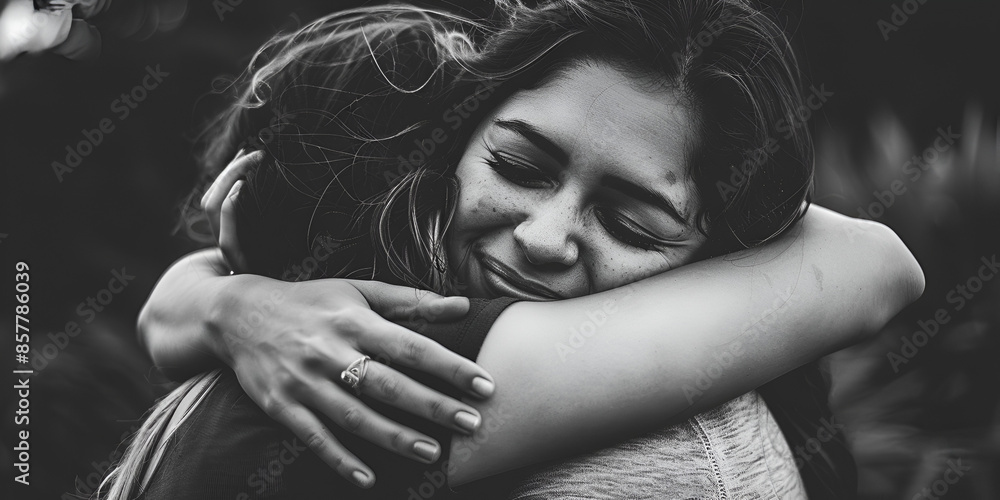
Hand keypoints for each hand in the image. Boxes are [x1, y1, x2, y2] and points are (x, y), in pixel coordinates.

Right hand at [204, 150, 493, 486]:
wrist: (236, 315)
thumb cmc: (311, 301)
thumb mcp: (358, 292)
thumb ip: (411, 302)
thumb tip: (464, 305)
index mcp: (353, 320)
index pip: (411, 346)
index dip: (450, 366)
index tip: (484, 384)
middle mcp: (329, 351)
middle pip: (388, 385)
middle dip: (432, 407)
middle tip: (472, 424)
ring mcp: (303, 381)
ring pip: (354, 416)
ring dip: (394, 437)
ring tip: (432, 453)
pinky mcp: (280, 406)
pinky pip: (314, 437)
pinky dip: (340, 459)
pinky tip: (368, 478)